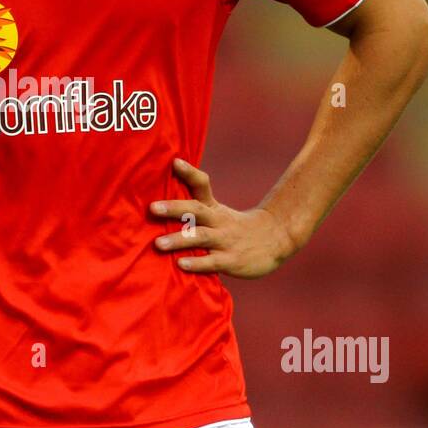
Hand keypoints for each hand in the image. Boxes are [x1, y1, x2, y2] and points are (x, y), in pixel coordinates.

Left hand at [149, 157, 295, 278]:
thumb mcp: (217, 211)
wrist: (275, 240)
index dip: (189, 173)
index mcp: (213, 207)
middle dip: (173, 208)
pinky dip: (197, 263)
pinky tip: (181, 264)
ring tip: (158, 243)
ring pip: (201, 237)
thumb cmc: (234, 226)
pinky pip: (212, 262)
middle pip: (196, 210)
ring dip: (179, 239)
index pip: (202, 184)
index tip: (174, 162)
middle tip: (152, 208)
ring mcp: (225, 240)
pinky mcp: (231, 261)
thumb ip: (193, 205)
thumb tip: (161, 192)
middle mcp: (218, 221)